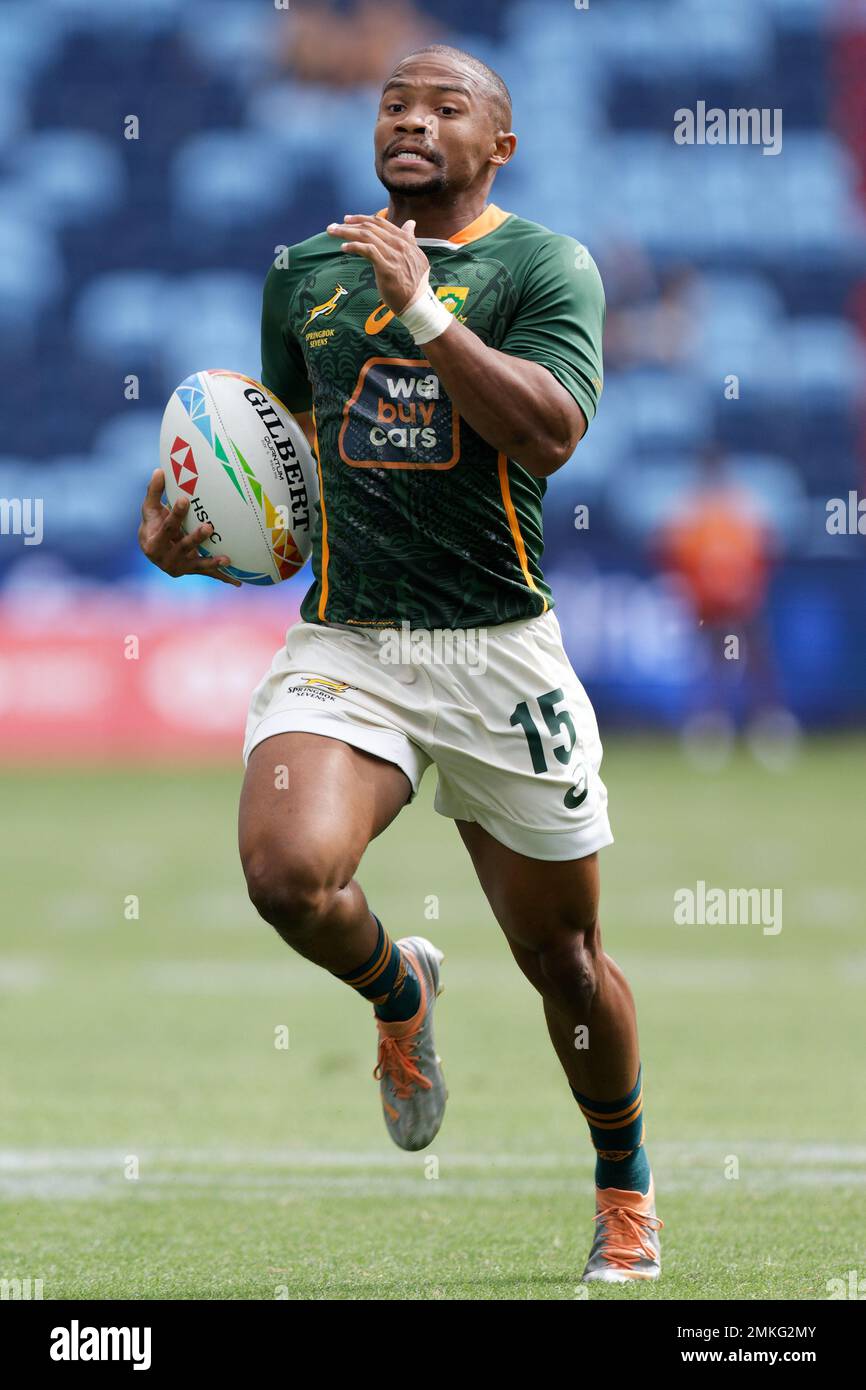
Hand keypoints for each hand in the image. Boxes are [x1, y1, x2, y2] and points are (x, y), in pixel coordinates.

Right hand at [138, 469, 241, 585]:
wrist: (152, 549)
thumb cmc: (152, 524)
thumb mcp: (149, 509)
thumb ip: (154, 492)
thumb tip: (159, 470)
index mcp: (153, 543)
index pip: (166, 527)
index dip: (175, 514)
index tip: (184, 500)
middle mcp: (166, 559)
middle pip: (183, 546)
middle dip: (195, 538)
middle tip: (209, 527)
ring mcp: (180, 567)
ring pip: (198, 564)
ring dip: (213, 562)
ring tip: (227, 559)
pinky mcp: (192, 571)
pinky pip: (208, 574)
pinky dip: (223, 577)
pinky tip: (238, 582)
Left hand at [327, 214, 429, 312]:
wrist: (418, 305)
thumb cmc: (414, 284)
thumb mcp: (415, 257)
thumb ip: (409, 239)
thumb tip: (411, 223)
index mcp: (406, 240)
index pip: (381, 223)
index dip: (362, 218)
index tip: (347, 219)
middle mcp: (400, 245)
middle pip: (371, 227)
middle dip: (349, 224)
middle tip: (333, 227)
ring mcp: (394, 256)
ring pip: (367, 236)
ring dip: (346, 232)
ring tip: (332, 233)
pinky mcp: (387, 268)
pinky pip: (367, 251)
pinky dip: (354, 246)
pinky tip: (343, 248)